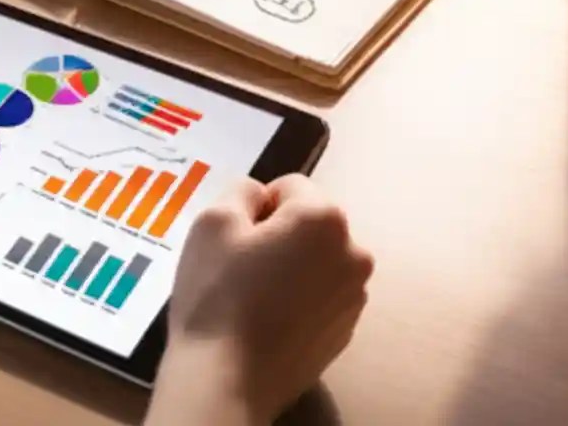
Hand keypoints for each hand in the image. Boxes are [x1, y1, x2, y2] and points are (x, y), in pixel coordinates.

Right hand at [146, 175, 373, 424]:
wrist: (227, 381)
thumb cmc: (217, 296)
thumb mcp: (212, 223)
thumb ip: (241, 191)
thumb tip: (259, 195)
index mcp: (324, 219)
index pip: (289, 187)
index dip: (256, 208)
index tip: (236, 241)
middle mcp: (353, 252)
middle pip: (309, 224)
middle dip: (279, 235)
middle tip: (242, 268)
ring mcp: (355, 296)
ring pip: (316, 261)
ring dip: (291, 267)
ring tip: (254, 297)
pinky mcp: (346, 331)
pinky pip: (320, 297)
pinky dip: (299, 300)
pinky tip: (268, 321)